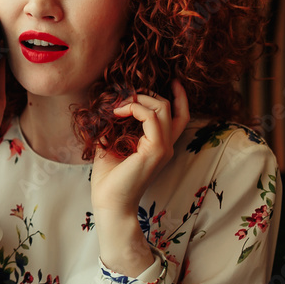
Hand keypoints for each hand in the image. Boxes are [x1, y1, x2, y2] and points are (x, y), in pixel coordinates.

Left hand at [91, 80, 190, 215]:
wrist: (109, 202)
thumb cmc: (108, 179)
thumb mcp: (109, 146)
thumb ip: (114, 127)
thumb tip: (105, 108)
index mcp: (159, 146)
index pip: (180, 117)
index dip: (179, 97)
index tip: (171, 80)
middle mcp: (166, 146)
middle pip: (170, 108)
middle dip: (148, 94)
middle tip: (126, 94)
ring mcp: (163, 148)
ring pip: (162, 108)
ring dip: (139, 99)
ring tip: (119, 104)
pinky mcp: (155, 149)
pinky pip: (150, 117)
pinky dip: (133, 108)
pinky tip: (117, 112)